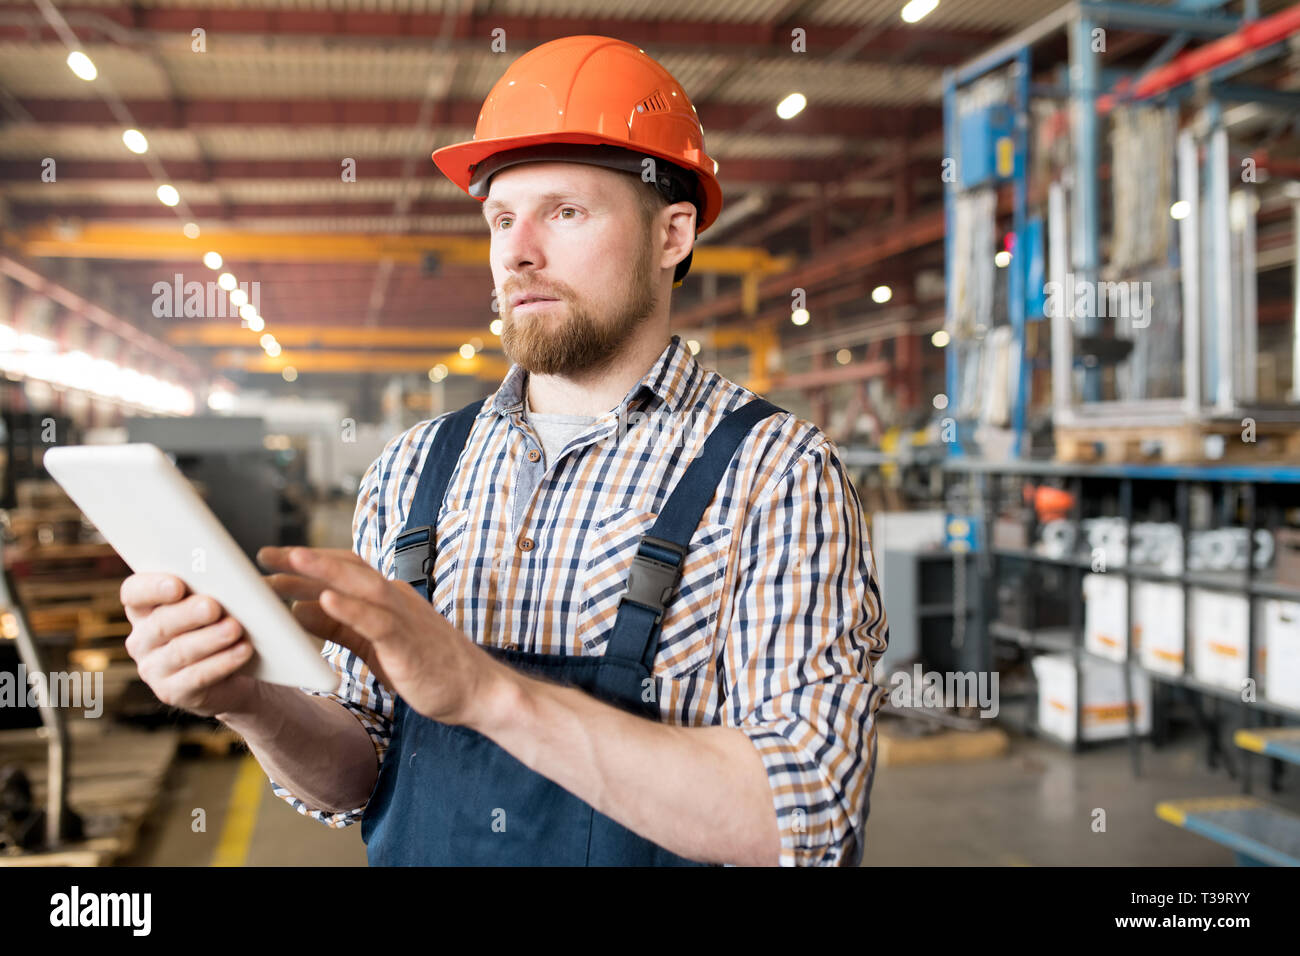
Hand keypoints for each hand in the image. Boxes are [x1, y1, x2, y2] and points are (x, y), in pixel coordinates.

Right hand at [121, 572, 258, 717]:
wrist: (237, 671)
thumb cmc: (223, 622)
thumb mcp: (219, 600)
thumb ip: (219, 583)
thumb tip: (244, 566)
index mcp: (145, 608)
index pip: (134, 593)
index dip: (151, 588)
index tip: (177, 585)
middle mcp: (142, 638)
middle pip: (159, 623)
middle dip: (188, 614)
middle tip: (212, 606)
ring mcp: (154, 668)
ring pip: (179, 651)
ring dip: (209, 639)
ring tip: (234, 628)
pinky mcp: (172, 692)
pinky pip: (196, 677)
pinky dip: (222, 663)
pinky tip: (242, 650)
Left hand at [256, 546, 502, 726]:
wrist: (476, 691)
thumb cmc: (427, 667)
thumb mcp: (372, 645)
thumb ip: (338, 627)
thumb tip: (299, 610)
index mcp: (387, 599)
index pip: (343, 571)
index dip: (306, 564)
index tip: (269, 561)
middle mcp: (396, 599)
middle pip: (348, 568)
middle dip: (306, 560)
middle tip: (266, 555)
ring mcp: (405, 618)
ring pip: (362, 585)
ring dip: (326, 570)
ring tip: (293, 560)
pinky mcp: (409, 642)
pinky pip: (378, 621)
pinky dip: (352, 608)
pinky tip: (326, 601)